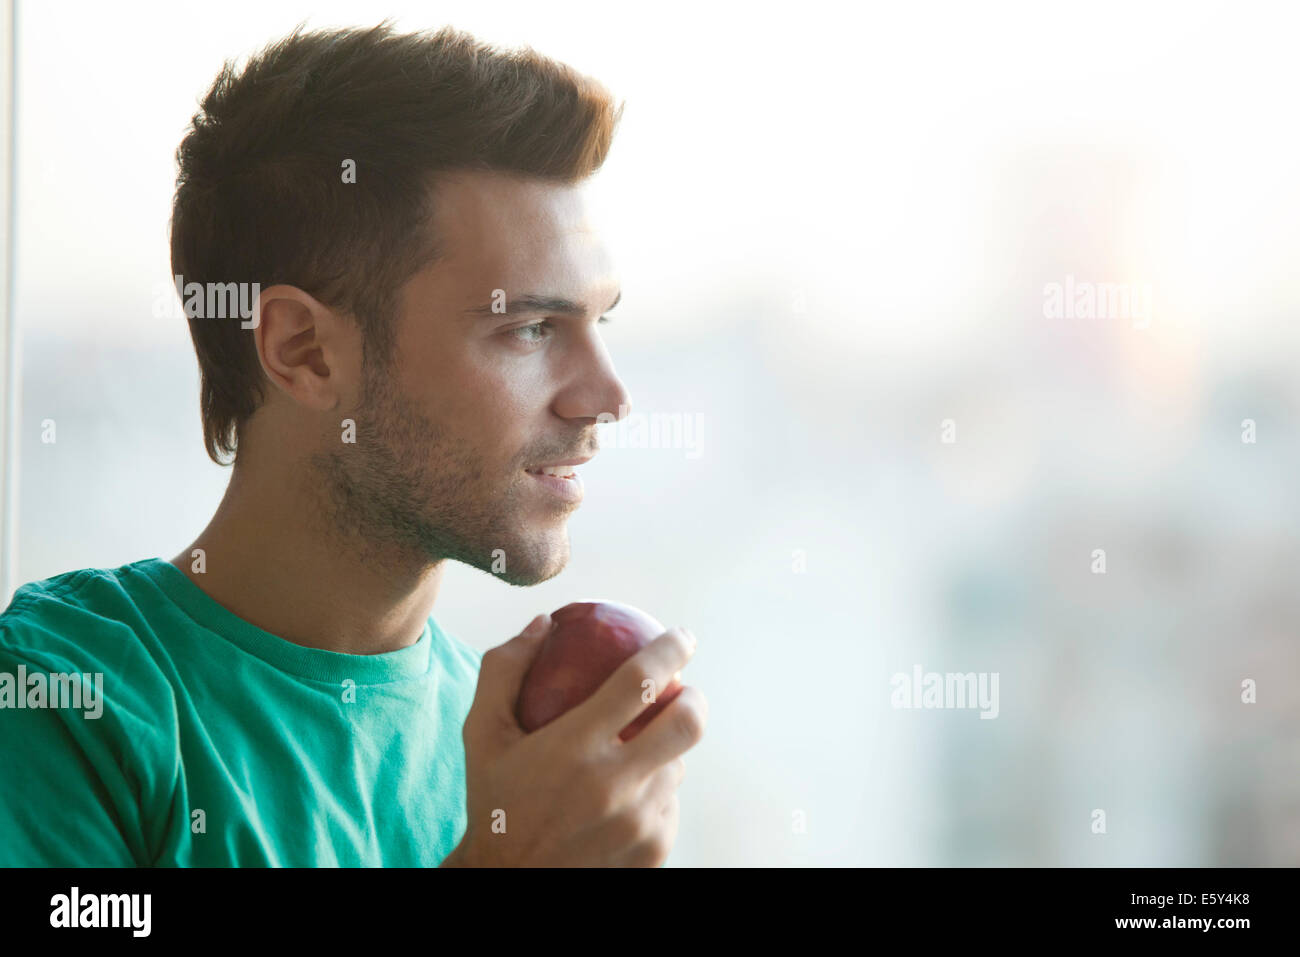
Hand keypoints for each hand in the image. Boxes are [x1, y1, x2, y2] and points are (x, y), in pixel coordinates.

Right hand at [443, 613, 705, 866]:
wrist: (505, 884)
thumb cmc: (494, 801)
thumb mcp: (482, 734)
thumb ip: (505, 671)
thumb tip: (545, 623)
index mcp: (575, 747)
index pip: (640, 681)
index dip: (670, 650)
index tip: (682, 637)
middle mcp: (614, 784)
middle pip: (687, 724)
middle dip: (693, 699)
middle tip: (681, 694)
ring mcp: (639, 822)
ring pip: (677, 767)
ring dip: (664, 752)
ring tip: (635, 753)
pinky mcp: (653, 851)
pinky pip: (670, 806)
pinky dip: (655, 792)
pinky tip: (629, 796)